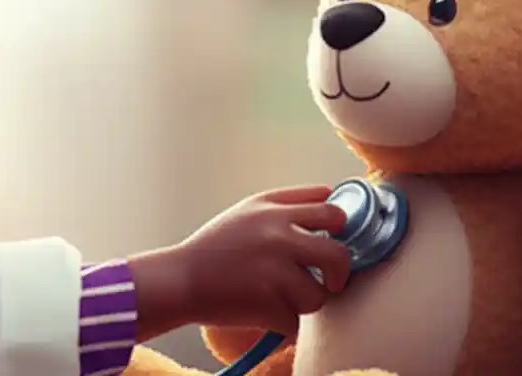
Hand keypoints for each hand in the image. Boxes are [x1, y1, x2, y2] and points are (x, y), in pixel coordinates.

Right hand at [128, 184, 350, 339]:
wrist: (182, 280)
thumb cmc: (217, 245)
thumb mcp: (249, 210)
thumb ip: (289, 202)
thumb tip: (332, 199)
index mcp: (274, 212)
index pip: (331, 211)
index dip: (339, 228)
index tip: (334, 239)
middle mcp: (278, 238)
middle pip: (338, 255)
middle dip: (339, 271)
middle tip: (331, 280)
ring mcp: (275, 274)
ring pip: (319, 295)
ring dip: (306, 301)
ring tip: (283, 296)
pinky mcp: (269, 307)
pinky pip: (296, 321)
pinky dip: (285, 322)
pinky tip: (265, 310)